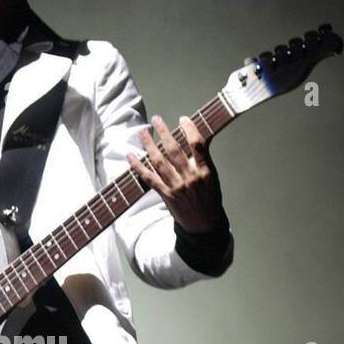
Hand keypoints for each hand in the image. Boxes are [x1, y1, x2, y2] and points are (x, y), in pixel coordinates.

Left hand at [127, 115, 225, 234]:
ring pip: (159, 162)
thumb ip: (201, 160)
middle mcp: (190, 178)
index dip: (189, 128)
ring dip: (149, 145)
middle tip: (157, 120)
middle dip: (164, 132)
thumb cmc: (209, 198)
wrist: (204, 224)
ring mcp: (177, 187)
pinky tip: (131, 156)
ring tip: (143, 132)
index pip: (197, 144)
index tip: (183, 119)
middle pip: (174, 150)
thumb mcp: (212, 177)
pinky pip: (149, 178)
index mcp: (205, 171)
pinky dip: (138, 167)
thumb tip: (190, 139)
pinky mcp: (166, 195)